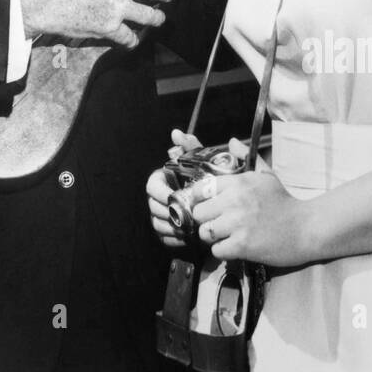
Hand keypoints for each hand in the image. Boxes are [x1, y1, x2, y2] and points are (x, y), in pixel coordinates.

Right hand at [147, 128, 202, 246]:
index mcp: (162, 180)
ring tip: (188, 226)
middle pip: (153, 206)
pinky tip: (187, 236)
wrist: (220, 205)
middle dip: (168, 212)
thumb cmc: (208, 181)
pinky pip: (164, 237)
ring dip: (171, 226)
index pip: (151, 186)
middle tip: (184, 214)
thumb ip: (190, 146)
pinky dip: (174, 238)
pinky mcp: (167, 231)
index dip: (161, 192)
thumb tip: (176, 132)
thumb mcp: (201, 161)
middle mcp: (158, 198)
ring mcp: (160, 215)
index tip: (174, 196)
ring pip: (157, 223)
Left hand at [190, 140, 310, 266]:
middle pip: (199, 212)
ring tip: (226, 235)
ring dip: (213, 237)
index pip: (200, 188)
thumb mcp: (266, 175)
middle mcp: (235, 200)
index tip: (206, 204)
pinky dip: (223, 251)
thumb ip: (246, 157)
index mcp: (239, 182)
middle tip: (217, 222)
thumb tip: (232, 142)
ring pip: (205, 232)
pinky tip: (235, 246)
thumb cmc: (285, 202)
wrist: (307, 228)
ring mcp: (238, 223)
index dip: (200, 198)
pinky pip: (217, 250)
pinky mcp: (243, 245)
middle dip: (206, 219)